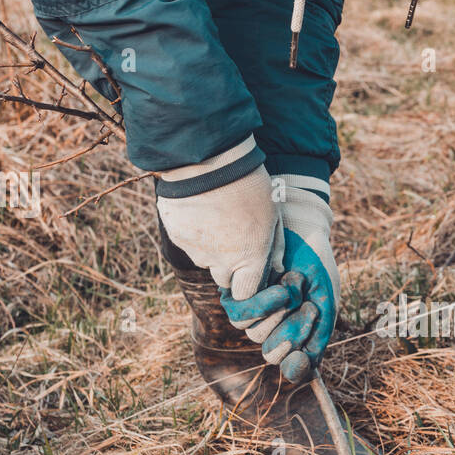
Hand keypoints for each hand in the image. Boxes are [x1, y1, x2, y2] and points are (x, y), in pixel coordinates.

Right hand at [156, 138, 298, 335]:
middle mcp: (222, 262)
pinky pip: (187, 243)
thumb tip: (276, 268)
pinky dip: (193, 232)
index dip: (248, 285)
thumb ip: (275, 245)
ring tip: (216, 218)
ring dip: (210, 249)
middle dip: (229, 267)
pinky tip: (200, 209)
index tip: (249, 272)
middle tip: (233, 239)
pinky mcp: (178, 237)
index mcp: (250, 258)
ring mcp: (197, 251)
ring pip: (204, 260)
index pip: (247, 294)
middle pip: (224, 280)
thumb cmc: (249, 184)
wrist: (209, 160)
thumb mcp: (273, 212)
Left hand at [257, 180, 339, 383]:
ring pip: (256, 334)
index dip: (294, 364)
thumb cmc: (316, 265)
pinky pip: (240, 314)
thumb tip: (307, 369)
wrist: (300, 228)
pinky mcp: (236, 295)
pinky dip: (262, 301)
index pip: (290, 365)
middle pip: (272, 353)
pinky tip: (278, 283)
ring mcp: (253, 313)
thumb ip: (319, 337)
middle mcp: (272, 328)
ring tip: (294, 284)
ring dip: (281, 311)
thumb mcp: (326, 302)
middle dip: (292, 331)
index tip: (302, 357)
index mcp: (294, 335)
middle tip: (308, 305)